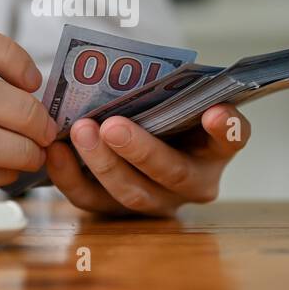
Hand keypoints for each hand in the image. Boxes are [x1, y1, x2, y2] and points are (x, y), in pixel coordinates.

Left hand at [45, 104, 250, 216]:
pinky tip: (57, 150)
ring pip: (132, 193)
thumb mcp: (176, 98)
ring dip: (103, 163)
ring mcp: (155, 202)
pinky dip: (70, 176)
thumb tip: (158, 79)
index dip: (227, 129)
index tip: (214, 112)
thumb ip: (178, 90)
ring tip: (81, 131)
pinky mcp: (115, 210)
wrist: (134, 134)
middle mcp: (191, 182)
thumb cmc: (160, 111)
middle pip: (173, 174)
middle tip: (112, 125)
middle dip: (141, 151)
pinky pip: (91, 200)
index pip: (231, 140)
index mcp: (215, 149)